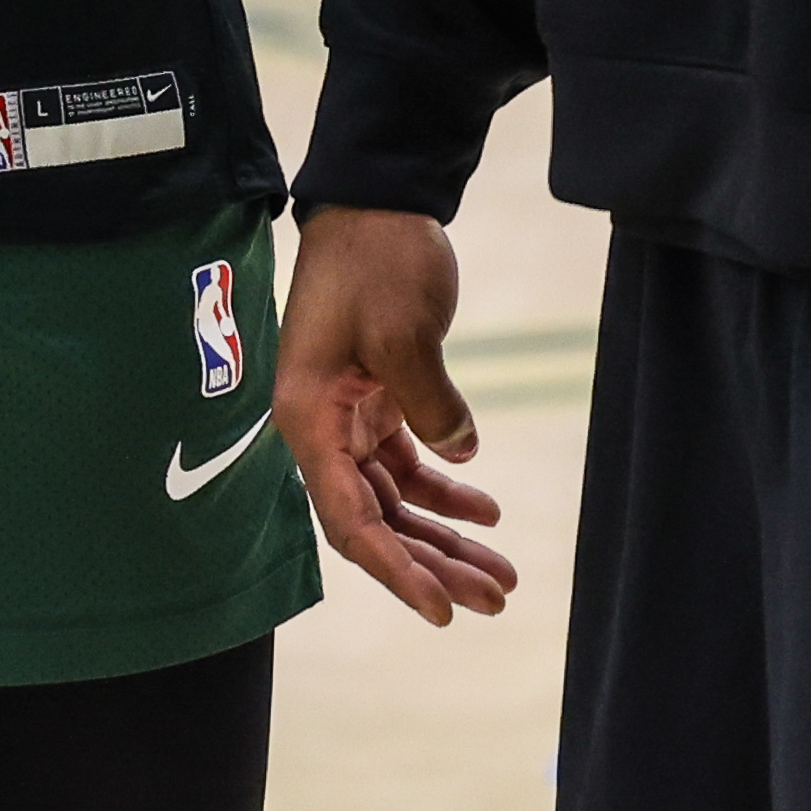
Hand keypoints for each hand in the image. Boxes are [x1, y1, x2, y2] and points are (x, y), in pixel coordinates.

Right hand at [272, 205, 515, 627]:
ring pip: (395, 499)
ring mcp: (347, 414)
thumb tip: (461, 455)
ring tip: (502, 572)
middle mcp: (320, 427)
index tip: (442, 611)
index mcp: (309, 419)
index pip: (351, 521)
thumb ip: (430, 403)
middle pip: (377, 521)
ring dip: (445, 536)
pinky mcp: (375, 397)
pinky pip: (407, 461)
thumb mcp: (404, 331)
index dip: (396, 572)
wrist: (376, 199)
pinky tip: (485, 508)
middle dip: (434, 565)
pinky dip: (446, 489)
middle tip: (495, 599)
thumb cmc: (376, 259)